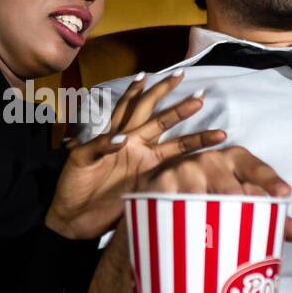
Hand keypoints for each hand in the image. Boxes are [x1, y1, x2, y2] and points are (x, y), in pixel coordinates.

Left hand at [45, 71, 225, 239]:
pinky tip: (206, 164)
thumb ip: (99, 146)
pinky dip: (188, 168)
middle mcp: (135, 147)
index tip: (152, 74)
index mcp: (117, 136)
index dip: (141, 91)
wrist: (72, 218)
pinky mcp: (148, 186)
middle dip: (181, 108)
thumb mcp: (80, 160)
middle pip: (162, 122)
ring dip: (195, 140)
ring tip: (219, 133)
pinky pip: (171, 173)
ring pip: (175, 147)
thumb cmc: (72, 185)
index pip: (133, 108)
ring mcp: (144, 166)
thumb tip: (123, 139)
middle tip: (202, 95)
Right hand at [141, 145, 291, 241]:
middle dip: (244, 214)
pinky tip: (193, 240)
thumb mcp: (238, 192)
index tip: (284, 195)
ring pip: (205, 203)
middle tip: (250, 236)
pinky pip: (178, 210)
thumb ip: (267, 211)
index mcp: (234, 157)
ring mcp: (185, 170)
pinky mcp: (162, 185)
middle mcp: (210, 159)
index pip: (257, 169)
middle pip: (233, 192)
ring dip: (213, 226)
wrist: (159, 181)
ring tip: (220, 246)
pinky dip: (186, 226)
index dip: (271, 183)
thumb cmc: (208, 188)